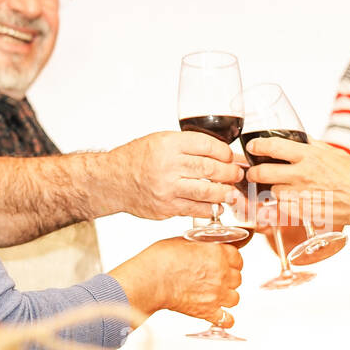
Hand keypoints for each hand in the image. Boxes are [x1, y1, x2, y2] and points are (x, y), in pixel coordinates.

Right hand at [109, 237, 242, 325]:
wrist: (151, 280)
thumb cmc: (161, 259)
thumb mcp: (185, 241)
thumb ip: (202, 245)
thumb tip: (204, 246)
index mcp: (218, 254)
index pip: (238, 258)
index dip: (232, 261)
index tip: (228, 263)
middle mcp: (221, 274)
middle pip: (237, 278)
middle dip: (229, 278)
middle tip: (218, 278)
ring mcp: (216, 294)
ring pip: (235, 298)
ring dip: (227, 296)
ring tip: (217, 294)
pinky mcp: (207, 311)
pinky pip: (225, 319)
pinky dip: (225, 319)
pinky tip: (221, 316)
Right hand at [110, 132, 243, 219]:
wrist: (111, 180)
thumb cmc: (136, 159)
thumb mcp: (160, 140)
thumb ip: (187, 146)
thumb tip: (220, 154)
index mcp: (168, 144)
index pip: (207, 146)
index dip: (226, 153)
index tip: (231, 157)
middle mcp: (168, 166)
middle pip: (210, 169)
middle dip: (230, 172)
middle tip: (238, 174)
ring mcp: (167, 189)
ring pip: (207, 192)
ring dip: (224, 192)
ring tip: (231, 191)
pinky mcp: (166, 208)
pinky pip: (196, 209)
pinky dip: (210, 208)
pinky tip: (216, 205)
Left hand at [243, 138, 349, 228]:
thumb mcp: (334, 153)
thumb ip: (313, 145)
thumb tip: (299, 138)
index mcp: (309, 156)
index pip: (273, 146)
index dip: (257, 146)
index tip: (252, 147)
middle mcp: (301, 174)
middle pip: (263, 172)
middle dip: (253, 173)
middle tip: (253, 173)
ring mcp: (301, 195)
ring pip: (272, 192)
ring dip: (273, 189)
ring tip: (281, 188)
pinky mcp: (303, 212)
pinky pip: (283, 207)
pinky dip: (284, 204)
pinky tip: (293, 201)